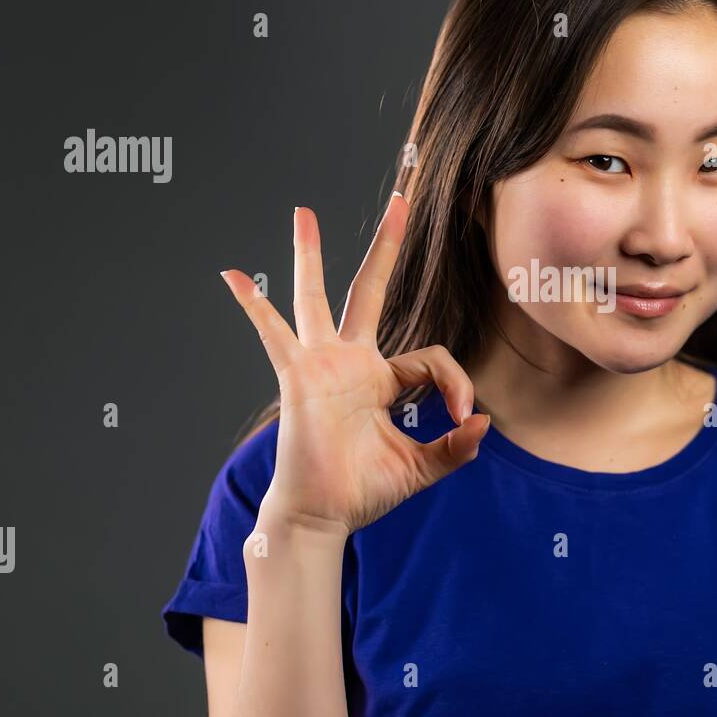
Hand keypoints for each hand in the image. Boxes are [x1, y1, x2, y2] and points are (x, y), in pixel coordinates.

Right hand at [218, 194, 490, 536]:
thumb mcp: (422, 467)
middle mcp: (350, 362)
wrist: (323, 516)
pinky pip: (273, 333)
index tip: (463, 418)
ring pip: (317, 297)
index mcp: (380, 379)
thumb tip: (484, 423)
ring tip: (303, 212)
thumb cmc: (364, 492)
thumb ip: (455, 448)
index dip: (456, 382)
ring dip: (310, 255)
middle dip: (385, 247)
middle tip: (400, 200)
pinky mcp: (299, 377)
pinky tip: (232, 277)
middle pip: (369, 290)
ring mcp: (322, 365)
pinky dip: (254, 305)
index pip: (430, 358)